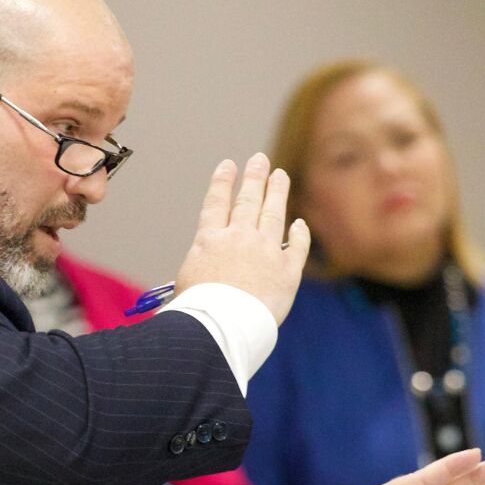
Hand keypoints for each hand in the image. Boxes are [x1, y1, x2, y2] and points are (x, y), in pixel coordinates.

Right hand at [174, 154, 310, 323]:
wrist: (223, 325)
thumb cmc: (197, 311)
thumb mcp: (185, 283)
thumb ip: (199, 267)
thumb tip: (205, 270)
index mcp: (210, 241)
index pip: (216, 203)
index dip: (223, 182)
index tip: (228, 165)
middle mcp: (239, 238)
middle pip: (248, 201)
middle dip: (254, 177)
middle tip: (260, 159)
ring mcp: (265, 252)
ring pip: (274, 214)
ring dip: (277, 192)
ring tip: (280, 175)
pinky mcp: (287, 272)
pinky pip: (296, 247)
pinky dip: (299, 234)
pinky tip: (300, 224)